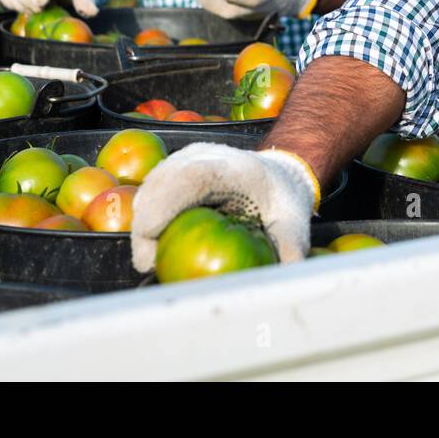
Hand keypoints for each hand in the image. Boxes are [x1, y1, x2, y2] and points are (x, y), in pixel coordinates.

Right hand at [130, 142, 320, 272]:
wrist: (279, 172)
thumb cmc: (284, 201)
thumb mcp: (295, 226)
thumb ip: (290, 253)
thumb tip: (281, 282)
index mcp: (238, 169)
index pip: (193, 177)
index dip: (165, 204)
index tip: (150, 239)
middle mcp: (210, 155)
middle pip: (164, 180)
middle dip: (145, 221)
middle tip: (146, 262)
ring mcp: (191, 156)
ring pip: (154, 182)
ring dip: (144, 218)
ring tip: (149, 255)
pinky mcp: (180, 163)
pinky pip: (154, 185)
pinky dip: (148, 212)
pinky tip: (153, 239)